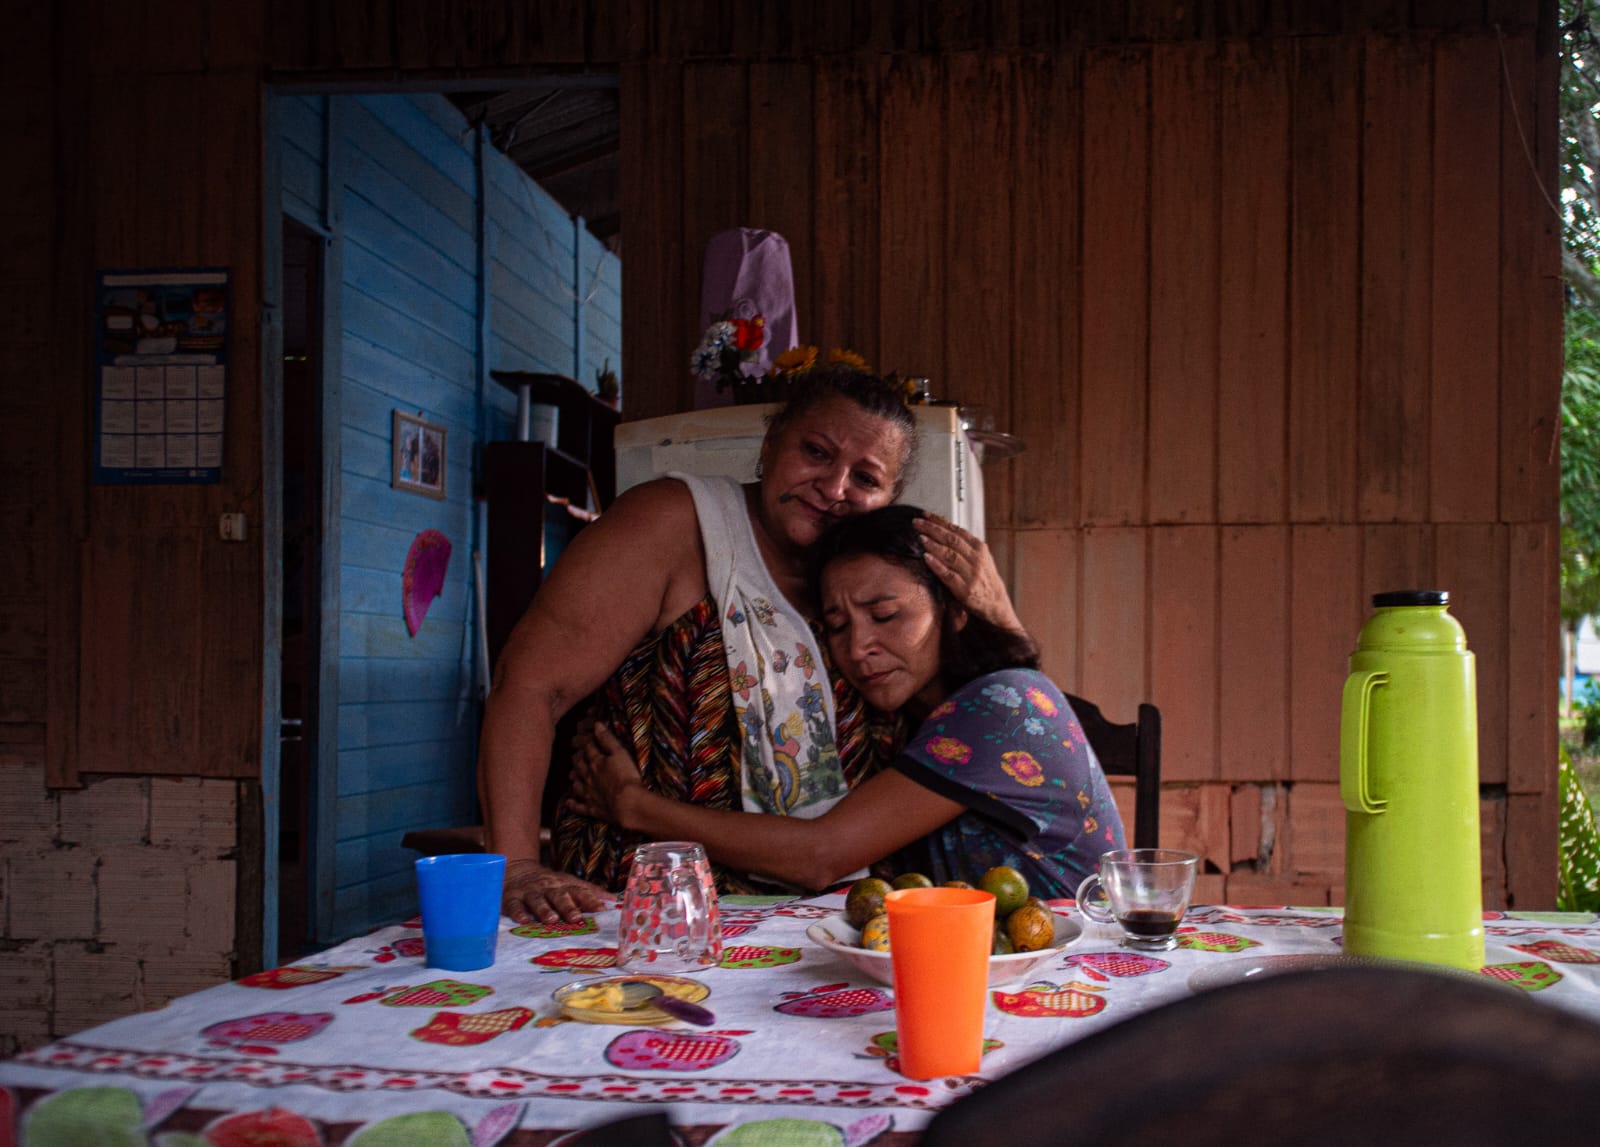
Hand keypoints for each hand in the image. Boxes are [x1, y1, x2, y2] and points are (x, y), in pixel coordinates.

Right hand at [502, 858, 610, 925]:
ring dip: (544, 909)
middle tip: (575, 917)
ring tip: (551, 919)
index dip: (590, 899)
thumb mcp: (569, 884)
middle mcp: (548, 888)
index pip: (579, 891)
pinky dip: (517, 912)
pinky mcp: (511, 898)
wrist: (517, 871)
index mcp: (564, 886)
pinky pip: (514, 905)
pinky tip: (522, 921)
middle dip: (567, 907)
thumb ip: (589, 893)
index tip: (601, 909)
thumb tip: (613, 900)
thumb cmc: (549, 884)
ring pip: (537, 900)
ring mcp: (529, 893)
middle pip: (559, 896)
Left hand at [569, 722, 645, 825]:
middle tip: (576, 755)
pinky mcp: (592, 809)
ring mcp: (588, 793)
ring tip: (573, 774)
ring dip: (573, 778)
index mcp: (596, 762)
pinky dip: (572, 804)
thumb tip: (596, 724)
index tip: (582, 737)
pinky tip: (569, 802)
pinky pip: (578, 806)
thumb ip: (608, 739)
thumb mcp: (620, 753)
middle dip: (577, 758)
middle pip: (578, 765)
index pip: (587, 748)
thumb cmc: (626, 777)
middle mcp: (588, 777)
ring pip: (575, 784)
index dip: (584, 741)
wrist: (627, 804)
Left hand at [915, 513, 1026, 635]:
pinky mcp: (964, 589)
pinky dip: (936, 565)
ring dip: (933, 545)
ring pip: (949, 555)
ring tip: (920, 537)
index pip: (957, 530)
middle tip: (917, 523)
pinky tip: (926, 557)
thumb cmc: (984, 579)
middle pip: (951, 539)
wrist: (995, 603)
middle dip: (932, 529)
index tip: (925, 515)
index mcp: (979, 548)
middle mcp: (976, 559)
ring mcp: (971, 574)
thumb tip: (944, 529)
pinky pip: (947, 574)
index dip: (940, 521)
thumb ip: (965, 545)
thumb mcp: (980, 558)